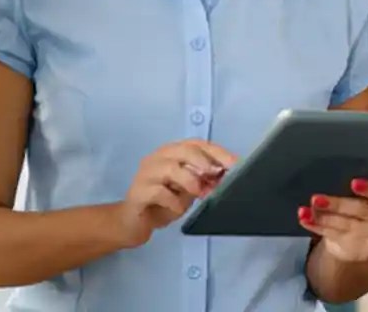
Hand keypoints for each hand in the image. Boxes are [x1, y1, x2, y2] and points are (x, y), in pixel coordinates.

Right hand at [114, 139, 236, 247]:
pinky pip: (158, 191)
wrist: (132, 223)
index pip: (196, 144)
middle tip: (216, 174)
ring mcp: (145, 174)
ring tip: (198, 193)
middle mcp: (157, 158)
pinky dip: (173, 200)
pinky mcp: (137, 192)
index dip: (217, 152)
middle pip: (183, 149)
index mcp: (171, 154)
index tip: (235, 164)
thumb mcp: (188, 192)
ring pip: (169, 167)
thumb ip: (203, 181)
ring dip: (189, 179)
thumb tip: (224, 176)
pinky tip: (178, 209)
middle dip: (204, 161)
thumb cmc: (162, 204)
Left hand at [298, 178, 367, 262]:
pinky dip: (317, 226)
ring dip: (324, 217)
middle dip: (339, 205)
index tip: (354, 183)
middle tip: (317, 198)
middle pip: (364, 212)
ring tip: (306, 209)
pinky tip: (305, 218)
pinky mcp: (353, 247)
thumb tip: (341, 161)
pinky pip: (333, 235)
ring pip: (346, 226)